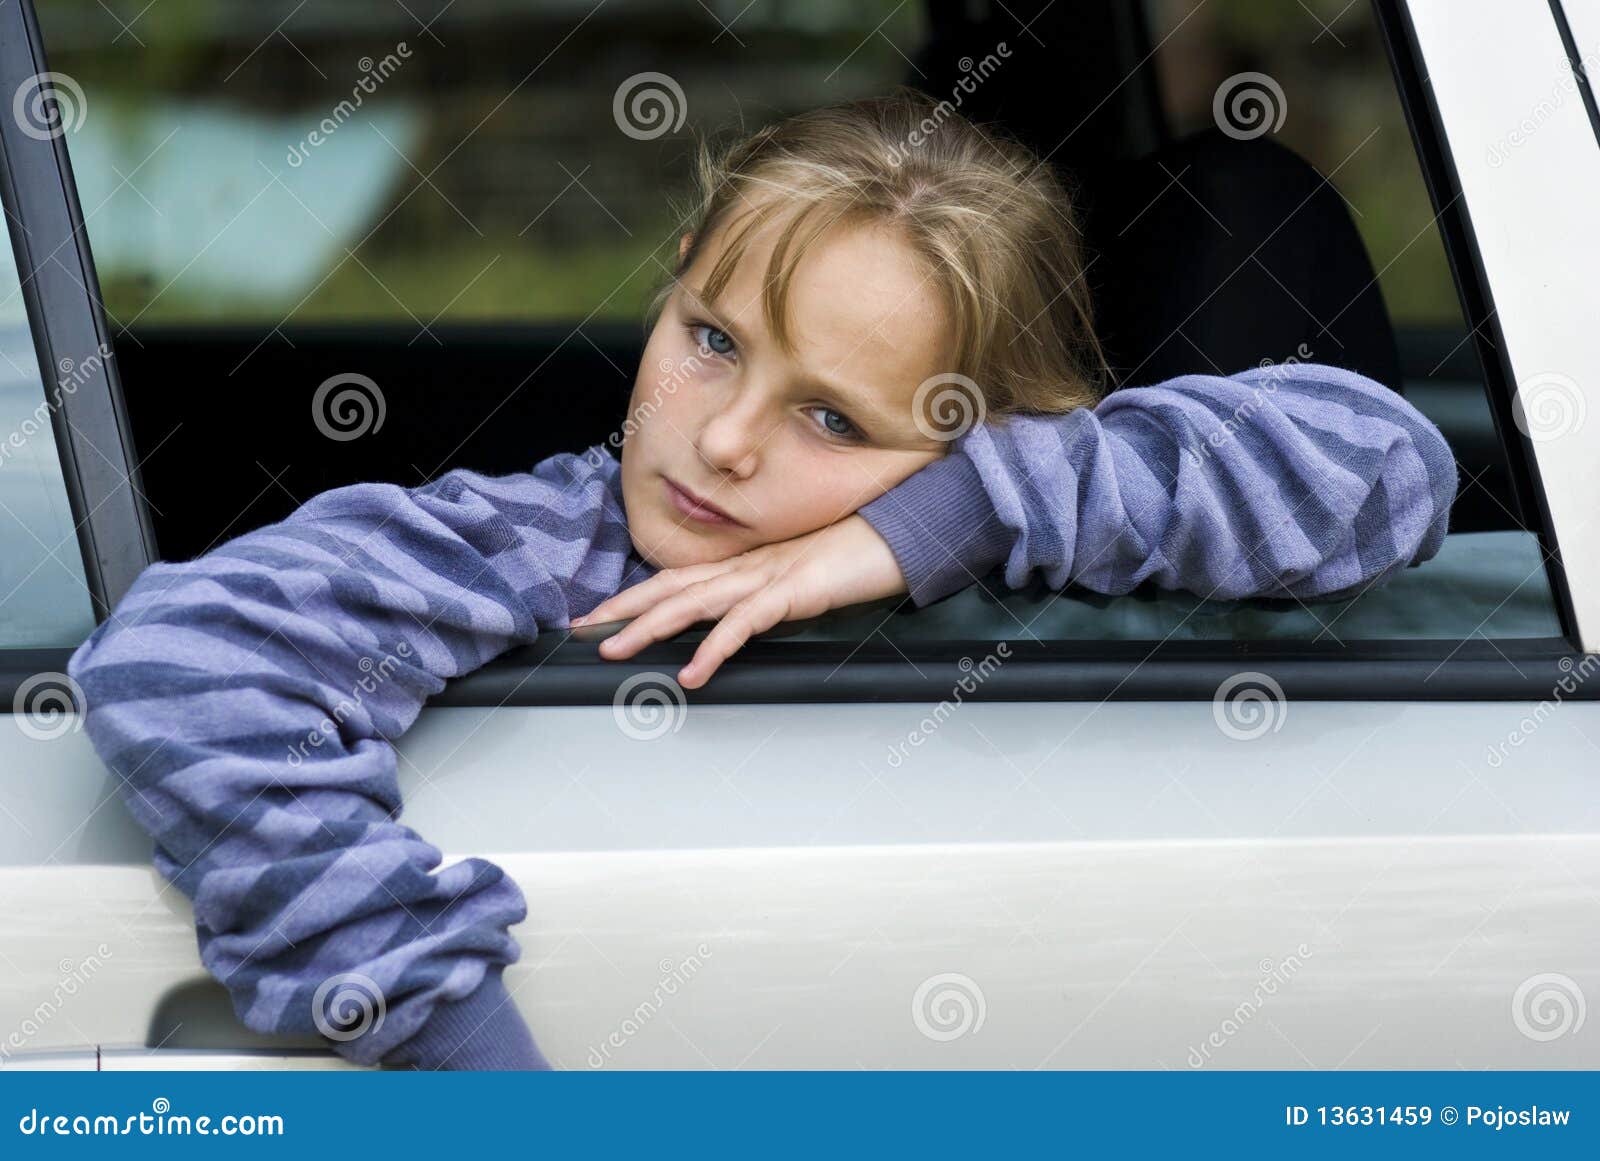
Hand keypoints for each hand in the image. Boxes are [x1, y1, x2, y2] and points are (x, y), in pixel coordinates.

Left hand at [571, 515, 905, 688]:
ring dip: (650, 627)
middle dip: (622, 610)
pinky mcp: (791, 593)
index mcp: (745, 566)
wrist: (899, 536)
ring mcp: (766, 578)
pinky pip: (743, 624)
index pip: (678, 581)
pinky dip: (714, 649)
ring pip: (694, 603)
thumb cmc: (855, 557)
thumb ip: (767, 598)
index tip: (597, 616)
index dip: (634, 597)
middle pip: (671, 588)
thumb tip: (738, 623)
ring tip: (616, 650)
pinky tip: (692, 673)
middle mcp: (746, 568)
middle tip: (581, 630)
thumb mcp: (800, 582)